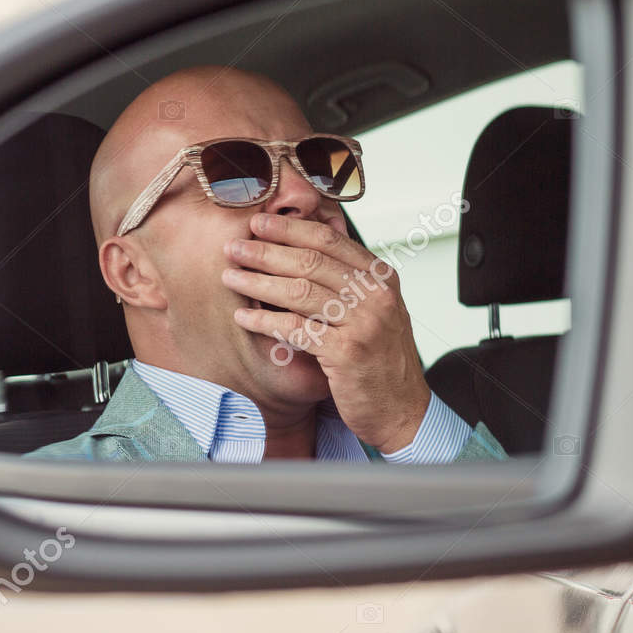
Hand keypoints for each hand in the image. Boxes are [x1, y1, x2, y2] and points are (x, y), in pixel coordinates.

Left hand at [225, 212, 430, 454]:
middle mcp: (376, 295)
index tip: (258, 222)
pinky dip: (265, 321)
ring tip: (230, 277)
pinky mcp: (347, 352)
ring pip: (299, 291)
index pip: (329, 239)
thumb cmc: (381, 361)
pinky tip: (244, 318)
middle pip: (310, 260)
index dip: (289, 228)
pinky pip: (296, 329)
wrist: (402, 409)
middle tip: (234, 247)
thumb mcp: (375, 311)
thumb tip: (307, 248)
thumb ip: (349, 281)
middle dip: (265, 251)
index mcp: (381, 278)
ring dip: (258, 283)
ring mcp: (364, 323)